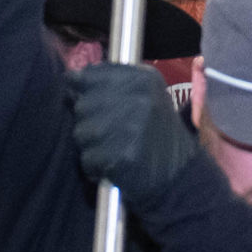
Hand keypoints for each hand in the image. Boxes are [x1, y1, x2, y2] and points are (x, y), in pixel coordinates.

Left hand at [66, 61, 214, 200]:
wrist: (180, 176)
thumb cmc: (157, 135)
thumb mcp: (147, 97)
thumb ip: (112, 84)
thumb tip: (71, 79)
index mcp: (142, 78)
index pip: (89, 75)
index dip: (83, 91)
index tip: (92, 103)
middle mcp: (137, 98)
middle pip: (82, 105)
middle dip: (88, 122)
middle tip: (110, 134)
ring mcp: (130, 127)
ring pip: (81, 132)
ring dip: (91, 145)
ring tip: (114, 150)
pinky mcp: (122, 156)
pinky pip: (88, 159)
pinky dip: (95, 167)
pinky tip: (114, 166)